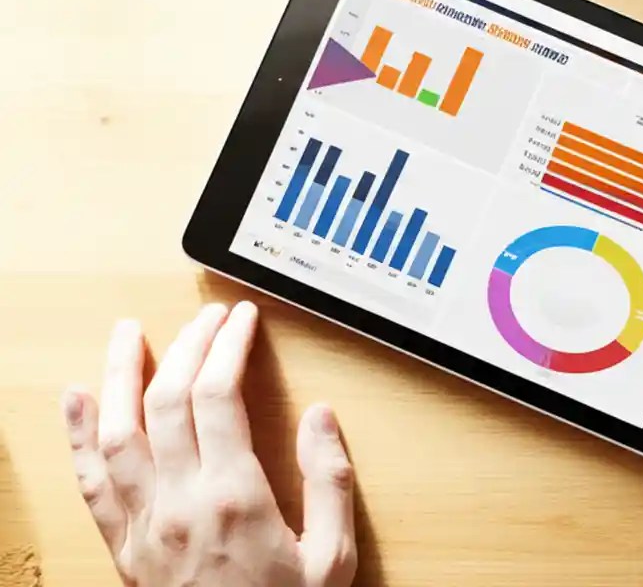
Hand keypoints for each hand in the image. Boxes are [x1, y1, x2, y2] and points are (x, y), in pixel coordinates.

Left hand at [62, 302, 356, 586]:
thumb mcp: (333, 559)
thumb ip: (330, 483)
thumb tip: (321, 417)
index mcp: (235, 498)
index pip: (219, 397)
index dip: (228, 346)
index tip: (241, 319)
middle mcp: (179, 503)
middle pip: (168, 400)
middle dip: (187, 345)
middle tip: (207, 317)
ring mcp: (144, 524)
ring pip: (118, 431)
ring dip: (120, 375)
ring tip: (129, 335)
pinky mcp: (123, 546)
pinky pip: (90, 481)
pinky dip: (78, 435)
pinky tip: (75, 400)